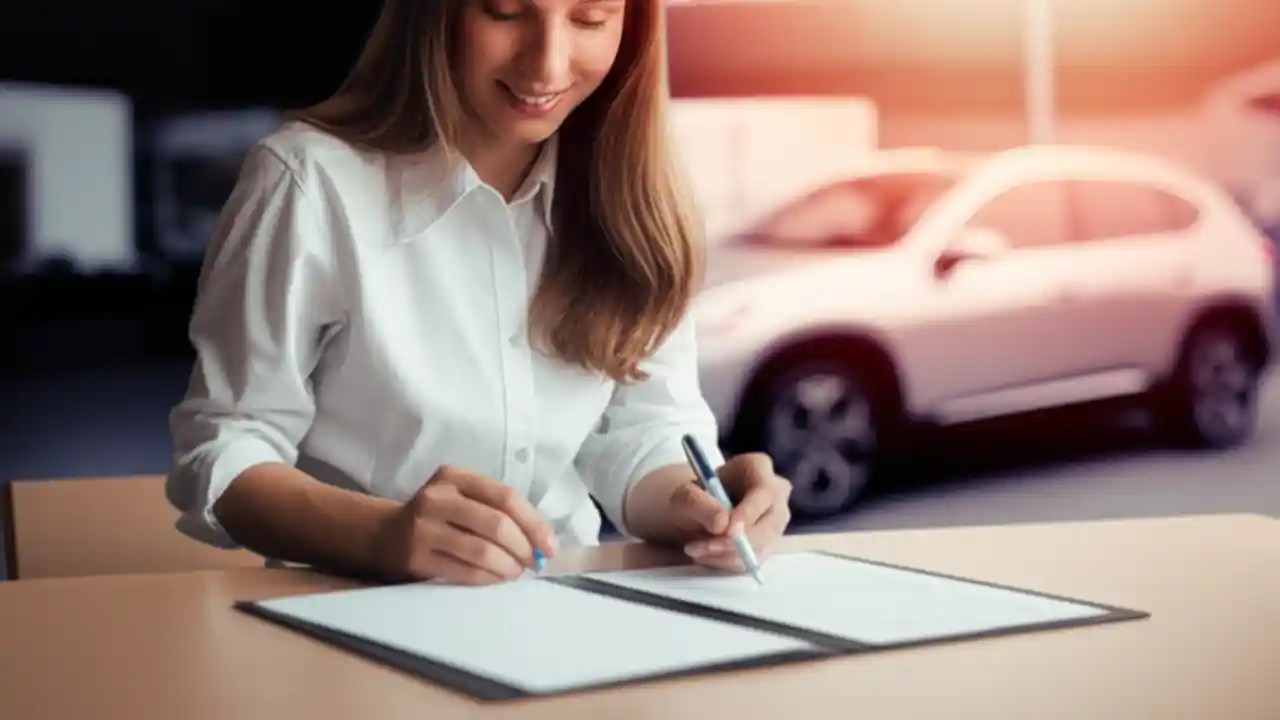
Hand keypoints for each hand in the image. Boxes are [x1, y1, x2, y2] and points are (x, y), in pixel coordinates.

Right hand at [372, 464, 557, 584]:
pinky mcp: (417, 557)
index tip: (549, 545)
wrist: (385, 533)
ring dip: (507, 566)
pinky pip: (463, 571)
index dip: (533, 523)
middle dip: (523, 548)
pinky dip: (487, 578)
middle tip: (532, 563)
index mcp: (455, 476)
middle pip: (496, 524)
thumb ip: (497, 508)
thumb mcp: (461, 496)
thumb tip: (542, 539)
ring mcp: (424, 528)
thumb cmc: (438, 515)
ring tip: (515, 572)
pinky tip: (495, 578)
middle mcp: (437, 498)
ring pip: (481, 550)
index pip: (505, 496)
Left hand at [670, 453, 791, 571]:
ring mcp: (776, 521)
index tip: (727, 531)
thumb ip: (698, 503)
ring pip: (763, 546)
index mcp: (758, 468)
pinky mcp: (770, 543)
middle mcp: (776, 493)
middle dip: (735, 542)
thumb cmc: (693, 498)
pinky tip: (706, 556)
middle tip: (701, 548)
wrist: (696, 513)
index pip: (764, 492)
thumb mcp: (684, 495)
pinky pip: (755, 560)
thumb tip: (722, 524)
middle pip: (769, 524)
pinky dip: (728, 563)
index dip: (748, 513)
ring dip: (727, 555)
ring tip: (695, 550)